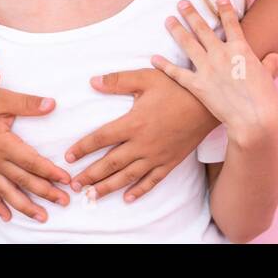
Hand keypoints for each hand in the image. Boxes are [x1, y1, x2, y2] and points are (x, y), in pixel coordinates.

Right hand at [0, 82, 71, 223]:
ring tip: (42, 217)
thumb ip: (27, 103)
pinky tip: (7, 217)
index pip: (32, 162)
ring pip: (7, 193)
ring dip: (25, 207)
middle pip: (24, 181)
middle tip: (64, 201)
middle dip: (46, 192)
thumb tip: (52, 104)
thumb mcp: (2, 98)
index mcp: (4, 144)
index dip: (50, 171)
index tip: (67, 180)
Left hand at [64, 67, 218, 202]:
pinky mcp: (170, 162)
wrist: (209, 104)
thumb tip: (92, 81)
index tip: (68, 157)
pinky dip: (139, 191)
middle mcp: (142, 144)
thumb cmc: (177, 88)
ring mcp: (156, 156)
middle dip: (90, 175)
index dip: (83, 148)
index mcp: (133, 123)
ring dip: (107, 187)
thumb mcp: (146, 78)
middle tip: (73, 185)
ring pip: (127, 176)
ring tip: (91, 196)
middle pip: (110, 163)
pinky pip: (152, 181)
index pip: (101, 138)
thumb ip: (118, 81)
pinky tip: (128, 198)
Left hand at [152, 0, 277, 148]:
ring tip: (168, 20)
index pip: (231, 23)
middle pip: (203, 28)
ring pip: (188, 44)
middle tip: (182, 3)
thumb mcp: (268, 77)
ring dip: (177, 30)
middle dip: (191, 13)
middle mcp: (221, 54)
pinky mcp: (197, 85)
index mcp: (240, 49)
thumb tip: (275, 57)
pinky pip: (177, 73)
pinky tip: (154, 58)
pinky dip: (165, 65)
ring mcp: (207, 69)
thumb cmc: (264, 99)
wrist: (253, 119)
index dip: (225, 9)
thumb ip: (268, 64)